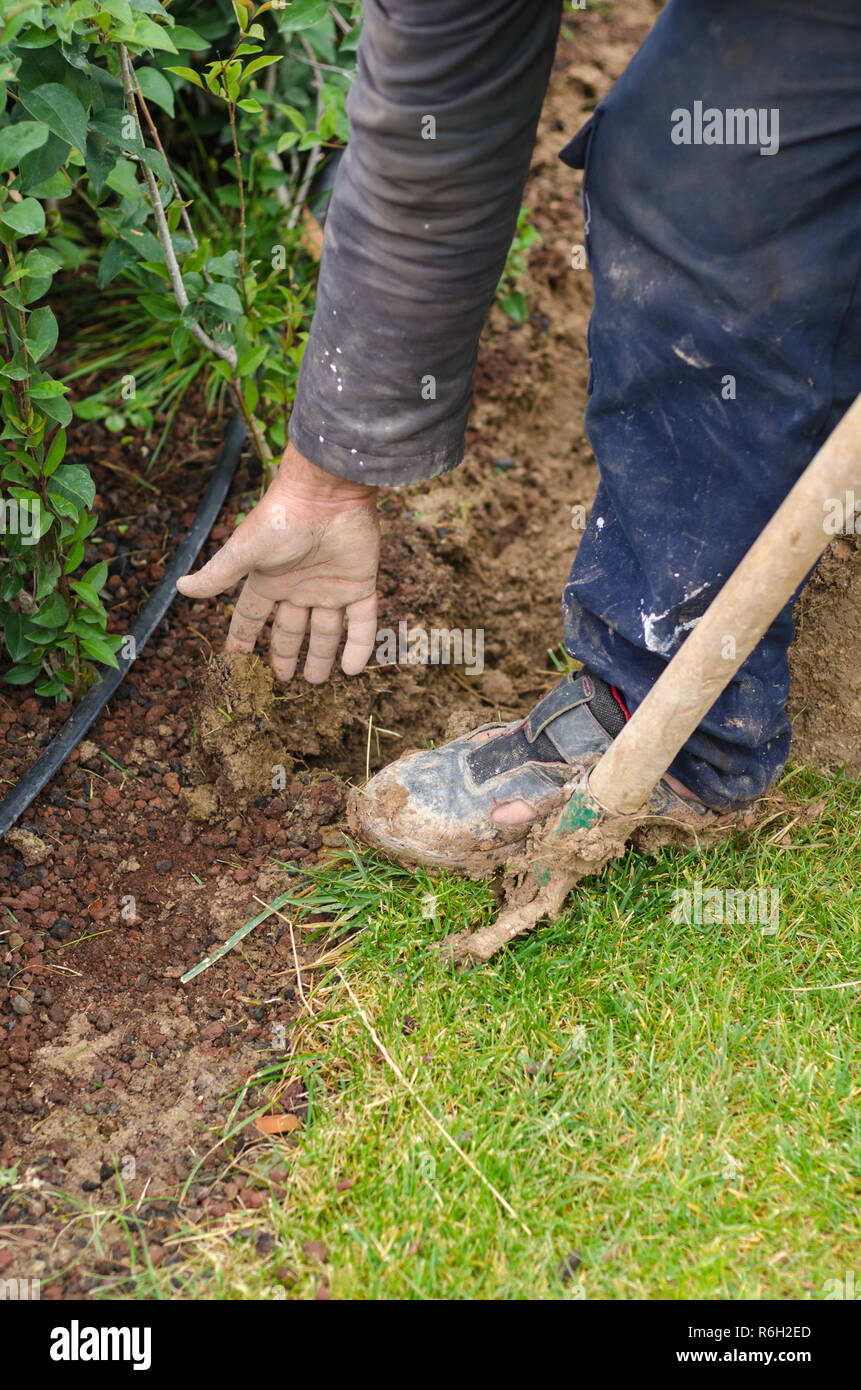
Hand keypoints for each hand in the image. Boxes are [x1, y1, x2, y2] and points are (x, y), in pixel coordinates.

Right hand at [176, 442, 379, 682]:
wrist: (326, 495)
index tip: (237, 660)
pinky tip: (354, 670)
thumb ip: (217, 575)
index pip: (251, 616)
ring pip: (326, 631)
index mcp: (269, 580)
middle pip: (290, 629)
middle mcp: (298, 587)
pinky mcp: (360, 584)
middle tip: (283, 680)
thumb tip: (180, 589)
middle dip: (285, 654)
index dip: (244, 637)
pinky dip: (360, 645)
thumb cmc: (281, 520)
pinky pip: (362, 621)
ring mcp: (330, 587)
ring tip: (316, 682)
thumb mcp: (244, 552)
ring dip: (321, 656)